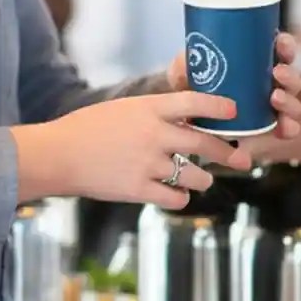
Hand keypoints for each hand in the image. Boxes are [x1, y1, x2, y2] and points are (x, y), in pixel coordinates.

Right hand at [12, 92, 252, 209]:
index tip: (235, 111)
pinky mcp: (138, 190)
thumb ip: (156, 113)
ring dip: (204, 178)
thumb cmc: (89, 129)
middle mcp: (153, 135)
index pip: (193, 102)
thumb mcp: (124, 109)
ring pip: (196, 175)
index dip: (219, 107)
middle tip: (243, 159)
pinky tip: (177, 193)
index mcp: (148, 108)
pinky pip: (176, 198)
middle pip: (204, 143)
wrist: (57, 155)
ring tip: (202, 178)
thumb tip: (192, 119)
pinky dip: (181, 197)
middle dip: (229, 153)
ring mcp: (147, 164)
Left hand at [167, 33, 300, 138]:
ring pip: (294, 103)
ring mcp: (275, 109)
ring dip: (289, 100)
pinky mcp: (273, 130)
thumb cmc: (195, 93)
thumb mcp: (186, 77)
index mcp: (259, 65)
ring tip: (275, 97)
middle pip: (292, 77)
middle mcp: (272, 85)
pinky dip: (289, 128)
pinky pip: (289, 129)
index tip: (280, 41)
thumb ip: (184, 67)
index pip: (281, 51)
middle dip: (289, 73)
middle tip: (277, 71)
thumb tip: (187, 59)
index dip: (285, 45)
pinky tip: (282, 128)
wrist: (192, 127)